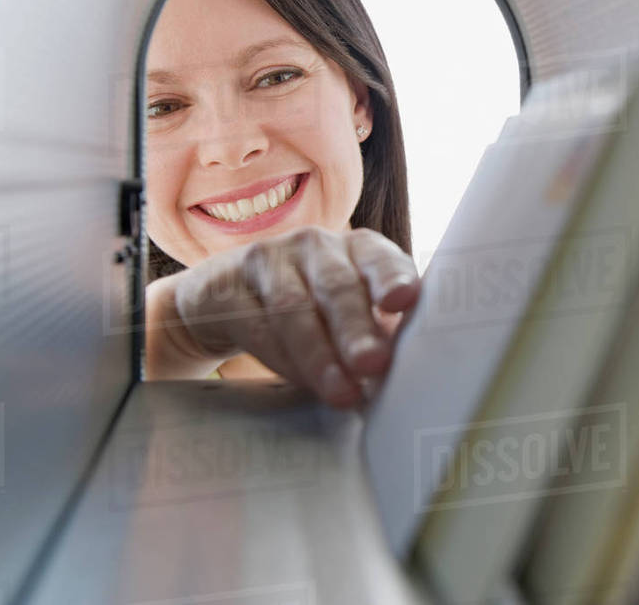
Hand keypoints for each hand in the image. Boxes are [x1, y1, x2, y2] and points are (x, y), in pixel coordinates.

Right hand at [145, 226, 419, 407]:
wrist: (225, 297)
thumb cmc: (309, 309)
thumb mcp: (346, 312)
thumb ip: (378, 333)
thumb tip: (414, 376)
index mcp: (357, 249)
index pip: (379, 257)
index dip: (391, 277)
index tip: (404, 300)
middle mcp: (316, 245)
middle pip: (338, 286)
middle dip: (357, 328)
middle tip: (374, 364)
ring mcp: (269, 259)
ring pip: (294, 307)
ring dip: (320, 354)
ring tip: (341, 392)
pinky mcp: (227, 285)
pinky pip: (257, 324)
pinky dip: (283, 358)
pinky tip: (302, 381)